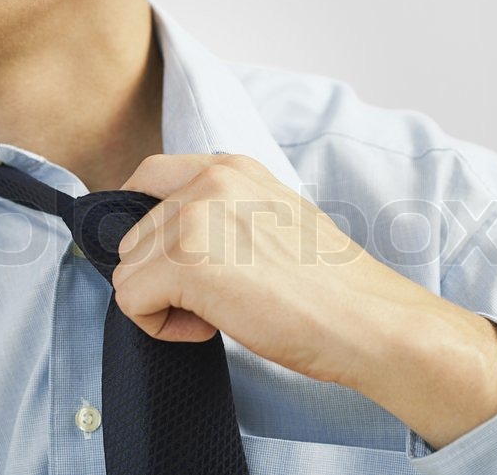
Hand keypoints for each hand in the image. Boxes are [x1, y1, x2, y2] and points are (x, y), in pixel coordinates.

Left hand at [113, 153, 364, 382]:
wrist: (369, 320)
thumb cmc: (329, 286)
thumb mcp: (273, 221)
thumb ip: (222, 214)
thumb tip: (169, 241)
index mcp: (233, 168)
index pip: (148, 176)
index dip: (144, 226)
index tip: (161, 261)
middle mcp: (210, 181)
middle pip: (133, 236)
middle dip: (160, 275)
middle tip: (214, 298)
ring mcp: (197, 217)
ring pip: (127, 271)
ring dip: (162, 302)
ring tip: (218, 312)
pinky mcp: (188, 262)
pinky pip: (131, 301)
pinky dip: (160, 326)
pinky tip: (209, 327)